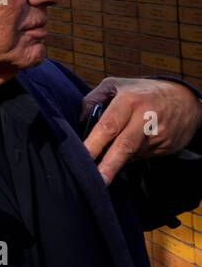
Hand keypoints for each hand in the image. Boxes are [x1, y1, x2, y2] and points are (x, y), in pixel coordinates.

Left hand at [82, 77, 201, 183]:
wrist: (185, 98)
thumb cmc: (141, 91)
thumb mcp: (115, 85)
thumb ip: (94, 98)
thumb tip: (81, 120)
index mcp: (129, 101)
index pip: (108, 126)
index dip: (94, 143)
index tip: (83, 157)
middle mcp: (145, 118)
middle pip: (124, 146)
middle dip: (109, 165)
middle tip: (97, 181)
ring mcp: (159, 134)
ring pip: (132, 153)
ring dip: (118, 157)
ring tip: (110, 152)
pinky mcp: (167, 146)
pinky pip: (143, 156)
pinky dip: (132, 155)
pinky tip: (132, 145)